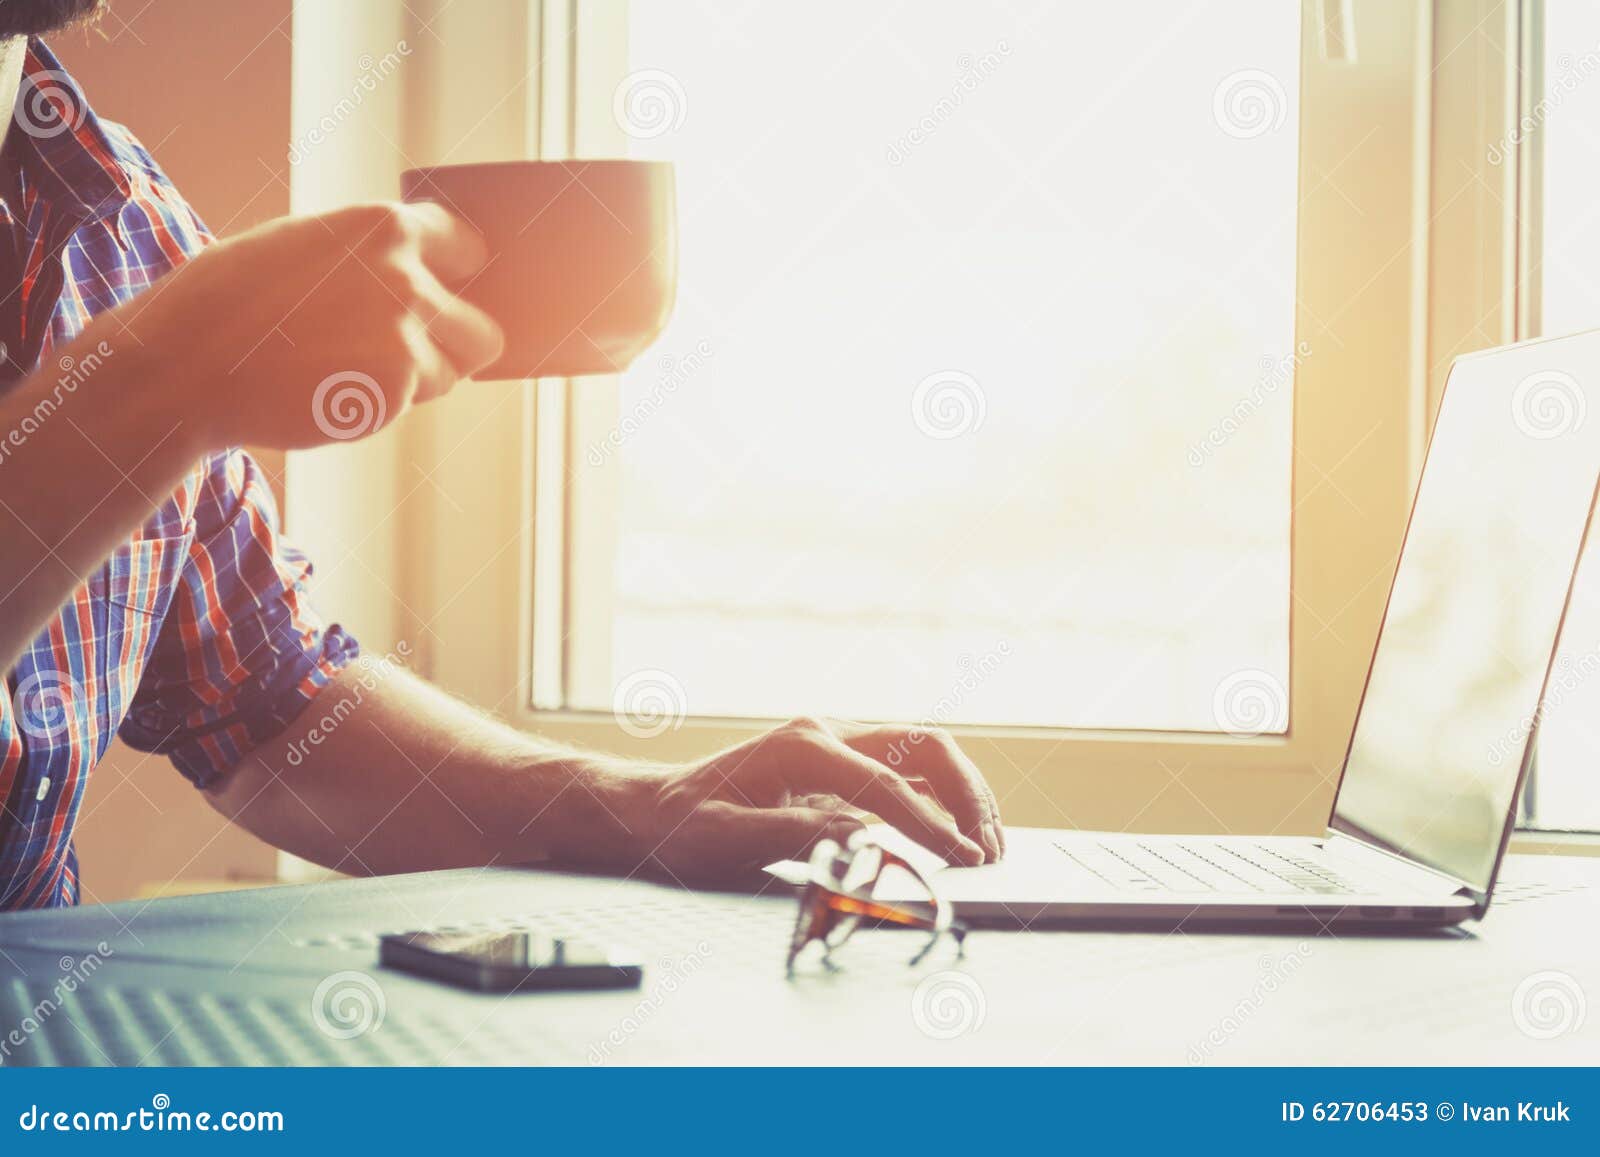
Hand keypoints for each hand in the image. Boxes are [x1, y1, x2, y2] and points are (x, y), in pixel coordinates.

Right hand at [74, 201, 502, 450]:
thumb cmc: (237, 302)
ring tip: (354, 370)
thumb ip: (372, 260)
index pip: (468, 247)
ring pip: (455, 371)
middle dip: (459, 344)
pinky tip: (330, 389)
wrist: (186, 362)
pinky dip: (382, 402)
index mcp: (384, 226)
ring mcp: (404, 337)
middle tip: (420, 350)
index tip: (457, 289)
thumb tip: (430, 282)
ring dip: (420, 377)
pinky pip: (412, 402)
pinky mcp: (393, 391)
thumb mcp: (308, 248)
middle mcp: (407, 277)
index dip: (460, 275)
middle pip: (484, 328)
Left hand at [626, 716, 1004, 885]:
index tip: (963, 859)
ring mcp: (838, 746)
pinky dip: (943, 799)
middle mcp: (826, 734)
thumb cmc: (683, 828)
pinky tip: (959, 834)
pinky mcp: (842, 767)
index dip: (929, 823)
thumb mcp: (726, 840)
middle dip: (966, 795)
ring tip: (990, 846)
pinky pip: (908, 773)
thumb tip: (856, 839)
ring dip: (964, 794)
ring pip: (925, 754)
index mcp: (801, 747)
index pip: (885, 782)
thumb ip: (790, 836)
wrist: (653, 810)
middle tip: (990, 850)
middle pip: (923, 747)